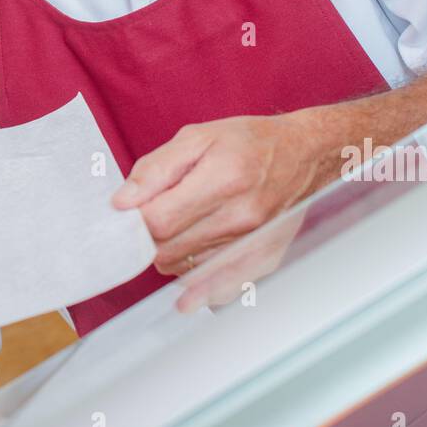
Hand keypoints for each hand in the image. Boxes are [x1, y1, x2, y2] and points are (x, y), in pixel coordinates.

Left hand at [111, 111, 323, 276]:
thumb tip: (122, 203)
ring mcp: (254, 243)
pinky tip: (191, 269)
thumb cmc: (250, 142)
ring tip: (183, 227)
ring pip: (186, 271)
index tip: (133, 212)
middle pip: (169, 251)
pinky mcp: (263, 261)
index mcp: (223, 179)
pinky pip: (217, 289)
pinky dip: (196, 281)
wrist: (303, 155)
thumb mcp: (197, 137)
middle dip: (151, 238)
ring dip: (173, 254)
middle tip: (157, 216)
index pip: (158, 221)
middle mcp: (241, 217)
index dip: (135, 221)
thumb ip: (156, 169)